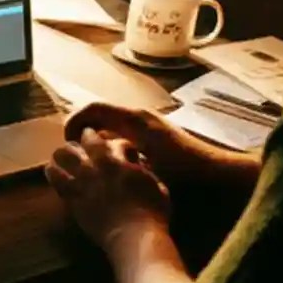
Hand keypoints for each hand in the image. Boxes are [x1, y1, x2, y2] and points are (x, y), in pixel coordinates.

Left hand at [46, 128, 171, 251]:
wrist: (133, 236)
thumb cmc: (152, 212)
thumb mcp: (156, 183)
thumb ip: (141, 169)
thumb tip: (136, 163)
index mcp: (116, 161)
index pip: (98, 139)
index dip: (93, 135)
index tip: (92, 135)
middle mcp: (95, 167)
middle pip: (75, 145)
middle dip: (75, 144)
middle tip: (77, 148)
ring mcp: (81, 182)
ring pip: (60, 157)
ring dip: (61, 155)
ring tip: (61, 158)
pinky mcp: (72, 198)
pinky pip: (55, 179)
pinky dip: (52, 172)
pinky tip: (53, 172)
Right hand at [64, 103, 220, 187]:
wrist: (215, 174)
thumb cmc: (181, 172)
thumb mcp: (142, 167)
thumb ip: (112, 158)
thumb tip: (85, 156)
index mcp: (134, 120)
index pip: (93, 109)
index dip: (74, 123)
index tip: (68, 143)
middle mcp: (139, 116)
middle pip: (100, 114)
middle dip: (83, 131)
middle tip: (75, 153)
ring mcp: (148, 123)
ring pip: (112, 124)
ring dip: (98, 138)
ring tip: (90, 160)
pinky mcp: (154, 133)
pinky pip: (124, 131)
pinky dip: (112, 142)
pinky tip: (114, 164)